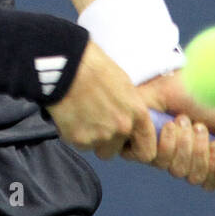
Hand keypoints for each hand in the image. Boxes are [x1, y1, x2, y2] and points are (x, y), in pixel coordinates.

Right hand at [48, 40, 156, 161]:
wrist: (68, 65)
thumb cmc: (95, 67)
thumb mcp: (124, 85)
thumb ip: (129, 109)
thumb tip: (127, 120)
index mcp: (137, 114)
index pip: (146, 149)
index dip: (135, 147)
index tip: (126, 144)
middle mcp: (121, 128)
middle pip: (115, 150)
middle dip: (106, 142)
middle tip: (96, 123)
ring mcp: (100, 136)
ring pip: (96, 148)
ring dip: (90, 138)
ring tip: (83, 115)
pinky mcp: (78, 138)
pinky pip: (79, 144)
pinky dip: (74, 133)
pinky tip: (72, 114)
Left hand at [133, 70, 214, 190]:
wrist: (174, 79)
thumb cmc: (199, 96)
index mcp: (199, 156)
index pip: (209, 182)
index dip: (213, 168)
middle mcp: (179, 159)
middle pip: (193, 177)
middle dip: (199, 150)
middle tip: (197, 126)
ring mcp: (159, 155)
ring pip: (175, 169)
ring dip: (183, 141)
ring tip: (180, 119)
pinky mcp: (138, 148)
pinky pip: (153, 160)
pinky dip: (165, 140)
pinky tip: (165, 124)